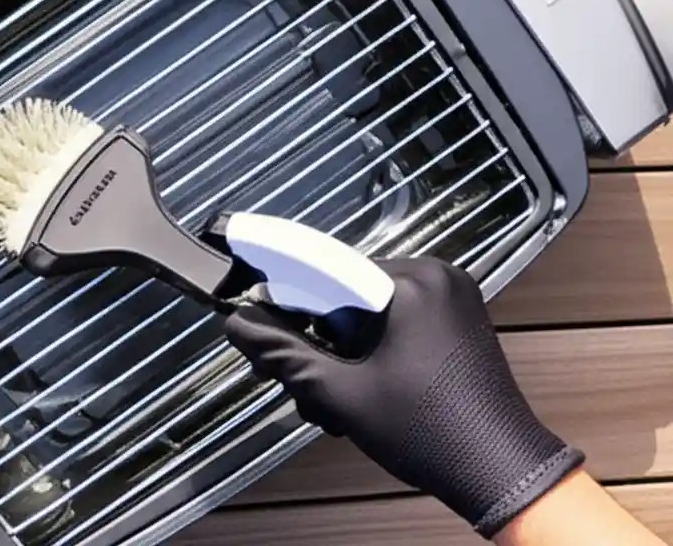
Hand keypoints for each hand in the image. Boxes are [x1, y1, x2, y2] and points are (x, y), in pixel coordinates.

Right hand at [225, 258, 582, 537]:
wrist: (501, 470)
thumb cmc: (427, 432)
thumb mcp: (342, 394)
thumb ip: (285, 353)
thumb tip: (237, 323)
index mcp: (410, 283)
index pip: (324, 269)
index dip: (281, 293)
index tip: (251, 313)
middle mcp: (434, 276)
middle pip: (343, 291)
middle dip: (313, 336)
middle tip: (292, 381)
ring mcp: (450, 296)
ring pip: (365, 308)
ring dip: (338, 350)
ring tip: (329, 401)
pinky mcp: (456, 318)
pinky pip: (394, 317)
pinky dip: (368, 348)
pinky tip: (357, 389)